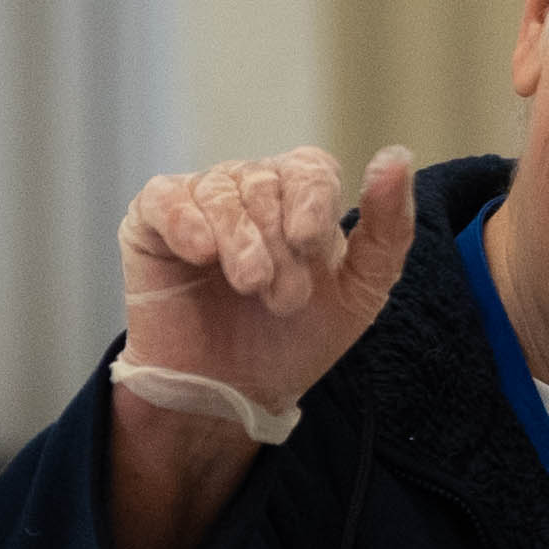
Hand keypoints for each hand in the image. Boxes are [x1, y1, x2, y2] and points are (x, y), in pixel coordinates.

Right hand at [120, 145, 418, 420]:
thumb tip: (398, 155)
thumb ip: (388, 228)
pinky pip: (164, 198)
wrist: (231, 394)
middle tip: (282, 298)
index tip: (309, 245)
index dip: (312, 201)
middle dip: (279, 243)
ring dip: (241, 243)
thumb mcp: (359, 292)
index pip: (309, 168)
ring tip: (250, 287)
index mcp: (299, 197)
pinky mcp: (150, 223)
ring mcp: (198, 202)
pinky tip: (202, 254)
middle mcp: (248, 189)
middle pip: (266, 183)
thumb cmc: (294, 341)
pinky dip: (186, 222)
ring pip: (220, 192)